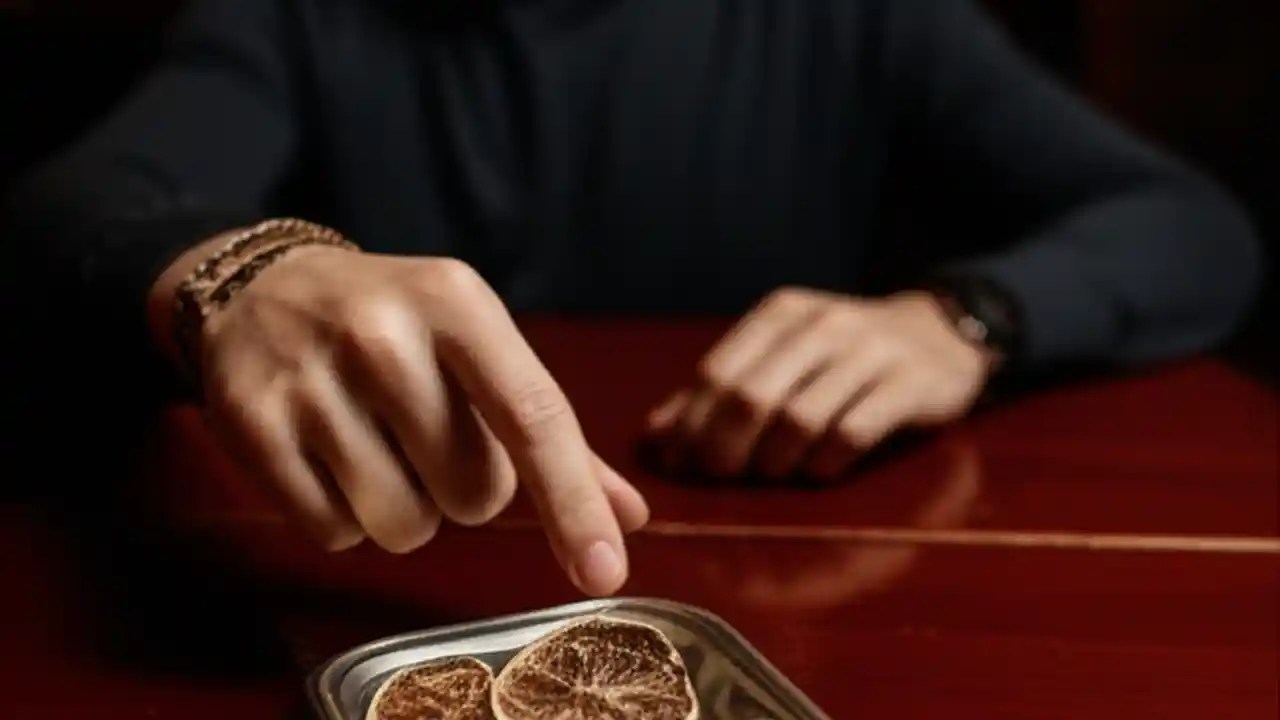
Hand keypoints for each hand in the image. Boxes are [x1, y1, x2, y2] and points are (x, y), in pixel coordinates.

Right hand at [151, 240, 648, 596]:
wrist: (263, 287)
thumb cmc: (396, 327)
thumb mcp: (475, 345)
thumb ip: (549, 431)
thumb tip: (629, 516)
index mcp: (457, 302)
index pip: (533, 417)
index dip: (573, 503)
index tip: (605, 571)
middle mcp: (383, 333)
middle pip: (474, 493)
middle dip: (464, 491)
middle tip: (426, 439)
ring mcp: (312, 379)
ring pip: (405, 526)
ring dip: (405, 510)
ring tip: (376, 447)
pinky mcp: (253, 425)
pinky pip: (334, 533)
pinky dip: (343, 518)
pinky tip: (327, 458)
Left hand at [646, 287, 995, 480]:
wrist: (943, 332)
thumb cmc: (846, 354)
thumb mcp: (784, 355)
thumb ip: (722, 390)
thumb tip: (656, 437)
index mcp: (781, 315)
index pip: (717, 372)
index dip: (691, 425)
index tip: (679, 464)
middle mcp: (822, 326)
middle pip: (750, 398)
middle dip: (724, 449)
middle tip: (721, 479)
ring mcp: (870, 353)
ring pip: (799, 419)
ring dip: (774, 462)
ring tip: (772, 475)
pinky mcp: (909, 385)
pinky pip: (852, 434)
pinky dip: (824, 463)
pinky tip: (819, 471)